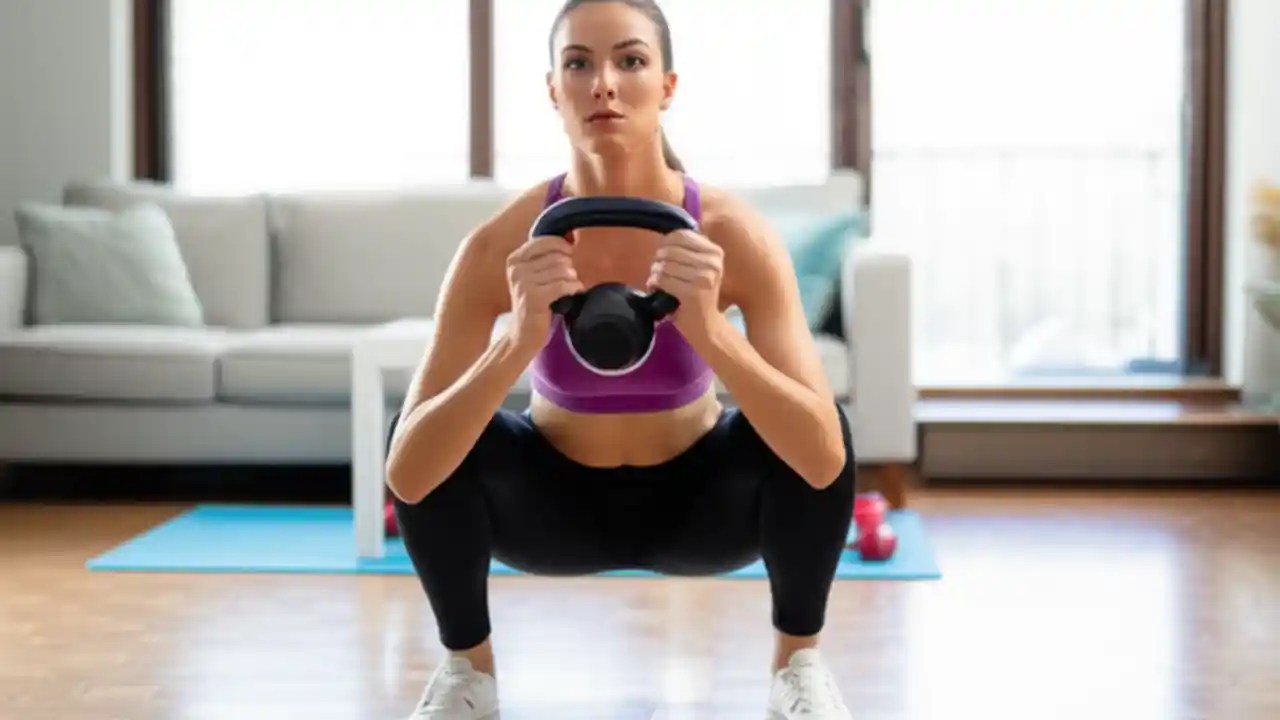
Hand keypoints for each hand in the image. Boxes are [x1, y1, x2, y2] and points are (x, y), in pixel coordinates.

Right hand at [504, 235, 583, 352]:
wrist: (522, 336)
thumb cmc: (534, 304)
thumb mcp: (533, 277)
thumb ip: (545, 257)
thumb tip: (572, 237)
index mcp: (515, 259)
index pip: (545, 240)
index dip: (563, 246)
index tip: (570, 256)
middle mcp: (517, 269)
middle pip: (557, 256)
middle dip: (569, 266)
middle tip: (569, 279)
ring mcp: (523, 283)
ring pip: (562, 270)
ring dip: (572, 279)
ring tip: (570, 287)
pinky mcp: (534, 298)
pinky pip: (563, 285)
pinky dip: (573, 288)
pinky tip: (575, 293)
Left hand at [646, 229, 724, 340]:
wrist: (708, 327)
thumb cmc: (701, 296)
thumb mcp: (703, 269)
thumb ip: (689, 251)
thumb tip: (666, 238)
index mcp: (715, 252)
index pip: (682, 235)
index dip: (666, 242)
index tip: (662, 254)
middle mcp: (712, 263)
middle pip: (671, 249)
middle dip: (659, 259)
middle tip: (657, 270)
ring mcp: (703, 278)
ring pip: (665, 265)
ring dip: (655, 272)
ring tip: (657, 280)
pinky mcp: (691, 293)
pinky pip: (663, 279)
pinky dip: (654, 283)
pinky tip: (655, 288)